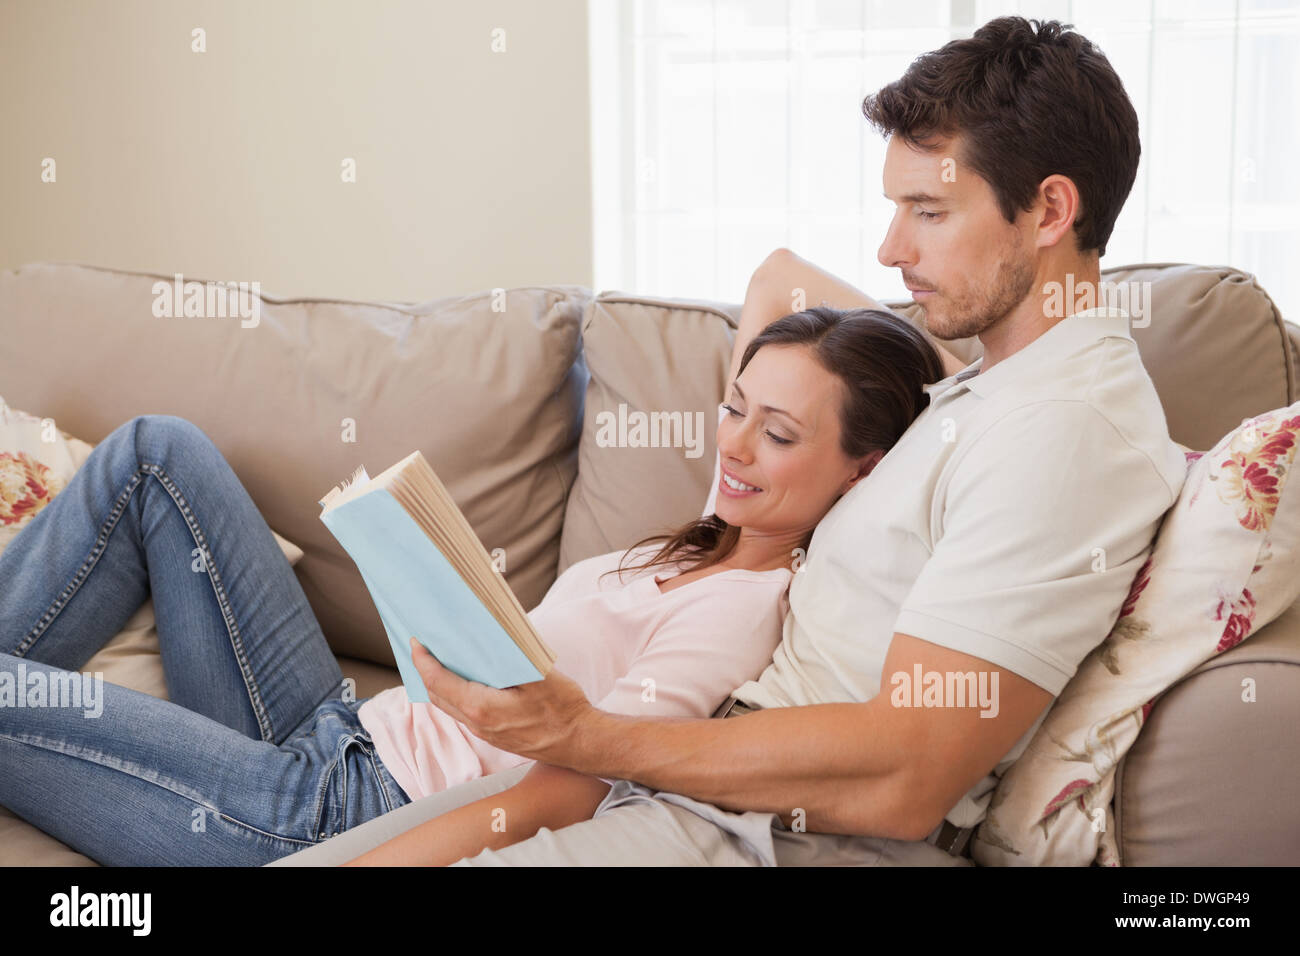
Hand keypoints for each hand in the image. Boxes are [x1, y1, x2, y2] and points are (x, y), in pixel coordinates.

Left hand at [408, 637, 593, 764]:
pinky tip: (465, 680)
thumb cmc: (563, 709)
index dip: (423, 661)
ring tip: (438, 661)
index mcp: (482, 707)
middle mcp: (477, 724)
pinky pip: (463, 713)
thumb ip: (508, 657)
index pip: (438, 682)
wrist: (581, 742)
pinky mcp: (494, 735)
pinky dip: (455, 695)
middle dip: (424, 671)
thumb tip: (484, 638)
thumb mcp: (539, 675)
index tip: (416, 642)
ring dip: (439, 684)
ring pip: (449, 706)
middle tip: (422, 647)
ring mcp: (484, 733)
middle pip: (436, 696)